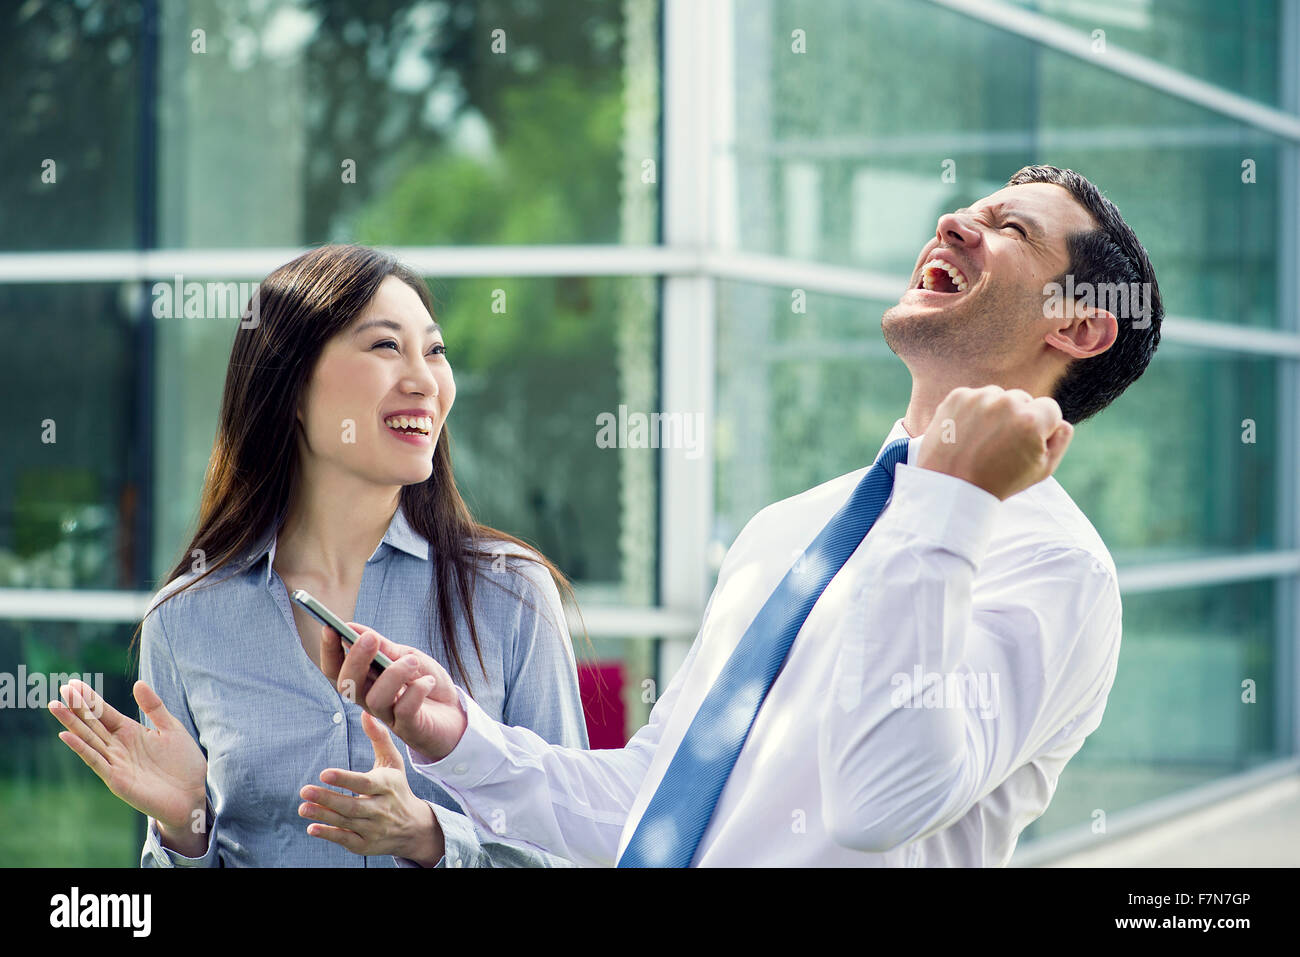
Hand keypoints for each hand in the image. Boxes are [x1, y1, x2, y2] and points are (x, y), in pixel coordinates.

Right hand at [48, 679, 208, 854]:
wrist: (192, 796)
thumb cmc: (183, 764)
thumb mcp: (172, 729)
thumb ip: (155, 708)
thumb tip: (138, 682)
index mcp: (131, 732)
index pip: (105, 712)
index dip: (90, 698)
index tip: (73, 683)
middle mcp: (119, 746)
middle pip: (93, 723)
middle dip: (77, 707)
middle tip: (60, 690)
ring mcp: (115, 762)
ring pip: (88, 739)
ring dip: (71, 724)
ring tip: (55, 707)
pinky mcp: (116, 779)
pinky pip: (95, 761)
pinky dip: (80, 748)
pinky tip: (66, 735)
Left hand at [300, 711, 444, 864]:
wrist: (414, 827)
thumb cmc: (397, 788)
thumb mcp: (393, 763)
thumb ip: (379, 738)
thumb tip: (366, 713)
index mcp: (388, 786)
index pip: (365, 783)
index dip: (345, 779)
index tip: (325, 773)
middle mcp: (382, 809)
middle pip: (352, 805)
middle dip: (327, 798)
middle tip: (304, 790)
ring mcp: (374, 829)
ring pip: (346, 822)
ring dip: (323, 815)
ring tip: (303, 807)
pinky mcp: (365, 844)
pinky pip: (345, 839)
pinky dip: (329, 834)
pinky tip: (312, 827)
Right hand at [318, 622, 466, 761]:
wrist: (456, 711)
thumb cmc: (426, 681)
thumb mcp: (408, 656)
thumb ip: (384, 647)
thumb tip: (353, 627)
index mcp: (366, 681)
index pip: (337, 669)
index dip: (329, 650)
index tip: (329, 627)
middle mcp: (371, 700)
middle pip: (347, 686)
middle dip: (355, 659)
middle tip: (370, 639)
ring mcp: (389, 716)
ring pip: (375, 699)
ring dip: (394, 674)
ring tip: (413, 661)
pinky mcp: (409, 728)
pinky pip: (404, 710)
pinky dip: (416, 691)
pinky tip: (428, 681)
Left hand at [916, 385, 1072, 499]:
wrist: (951, 487)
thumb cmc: (999, 481)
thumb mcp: (1041, 470)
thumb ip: (1060, 442)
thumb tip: (1061, 422)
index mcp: (1031, 420)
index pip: (1050, 408)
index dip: (1041, 428)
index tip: (1025, 444)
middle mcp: (1006, 403)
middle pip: (1023, 399)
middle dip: (1017, 417)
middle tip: (1001, 445)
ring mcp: (979, 398)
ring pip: (998, 396)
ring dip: (995, 412)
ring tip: (983, 440)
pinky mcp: (957, 397)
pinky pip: (974, 397)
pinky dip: (972, 411)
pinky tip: (967, 434)